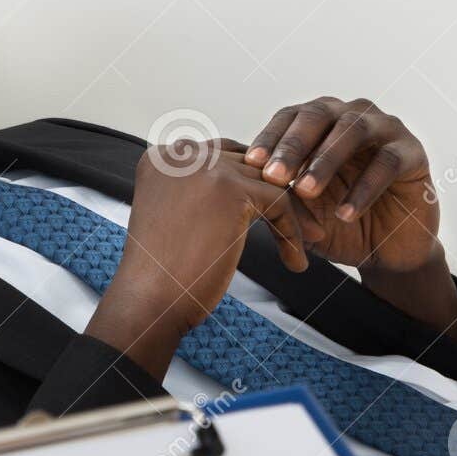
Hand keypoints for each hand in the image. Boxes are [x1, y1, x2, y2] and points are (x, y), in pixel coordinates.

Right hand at [85, 140, 324, 377]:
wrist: (150, 300)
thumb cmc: (163, 273)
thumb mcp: (176, 217)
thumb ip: (200, 192)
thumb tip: (248, 184)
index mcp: (163, 158)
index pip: (222, 155)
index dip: (252, 183)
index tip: (274, 211)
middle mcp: (180, 154)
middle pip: (248, 163)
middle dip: (278, 194)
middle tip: (303, 226)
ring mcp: (204, 168)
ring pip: (269, 181)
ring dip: (292, 216)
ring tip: (306, 245)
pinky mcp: (229, 189)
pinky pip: (280, 202)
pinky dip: (292, 232)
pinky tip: (294, 261)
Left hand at [245, 97, 437, 272]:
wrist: (385, 250)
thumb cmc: (337, 222)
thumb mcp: (299, 210)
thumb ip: (274, 193)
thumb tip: (232, 185)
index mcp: (321, 121)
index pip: (289, 117)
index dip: (268, 138)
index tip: (248, 164)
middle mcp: (352, 115)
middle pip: (319, 116)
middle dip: (292, 145)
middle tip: (273, 175)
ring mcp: (386, 129)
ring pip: (353, 131)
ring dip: (325, 161)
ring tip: (305, 191)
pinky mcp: (413, 153)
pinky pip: (387, 163)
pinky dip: (363, 189)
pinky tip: (344, 214)